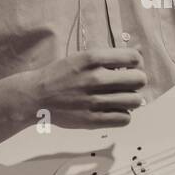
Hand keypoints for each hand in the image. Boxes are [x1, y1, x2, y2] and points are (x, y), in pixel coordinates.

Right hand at [26, 48, 147, 128]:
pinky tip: (115, 110)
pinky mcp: (92, 120)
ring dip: (132, 99)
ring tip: (122, 98)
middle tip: (129, 84)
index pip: (133, 58)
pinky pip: (124, 119)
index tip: (131, 67)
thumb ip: (109, 57)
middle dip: (137, 81)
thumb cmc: (60, 75)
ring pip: (134, 101)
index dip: (136, 62)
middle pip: (138, 79)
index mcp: (92, 59)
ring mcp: (93, 101)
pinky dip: (124, 115)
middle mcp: (95, 78)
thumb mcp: (82, 57)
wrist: (36, 96)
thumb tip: (138, 54)